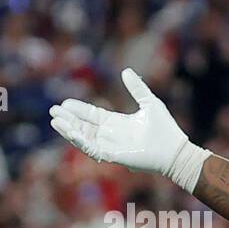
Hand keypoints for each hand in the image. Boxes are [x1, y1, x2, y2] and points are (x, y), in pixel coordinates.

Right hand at [50, 69, 208, 190]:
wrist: (175, 150)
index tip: (64, 103)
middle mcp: (112, 135)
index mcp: (118, 123)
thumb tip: (126, 70)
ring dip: (69, 130)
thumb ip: (137, 88)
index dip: (78, 110)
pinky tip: (71, 132)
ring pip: (84, 138)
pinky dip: (81, 141)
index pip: (92, 116)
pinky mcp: (114, 156)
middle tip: (53, 112)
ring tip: (55, 121)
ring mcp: (112, 146)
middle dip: (68, 119)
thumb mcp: (150, 102)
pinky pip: (93, 149)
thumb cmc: (166, 129)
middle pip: (84, 126)